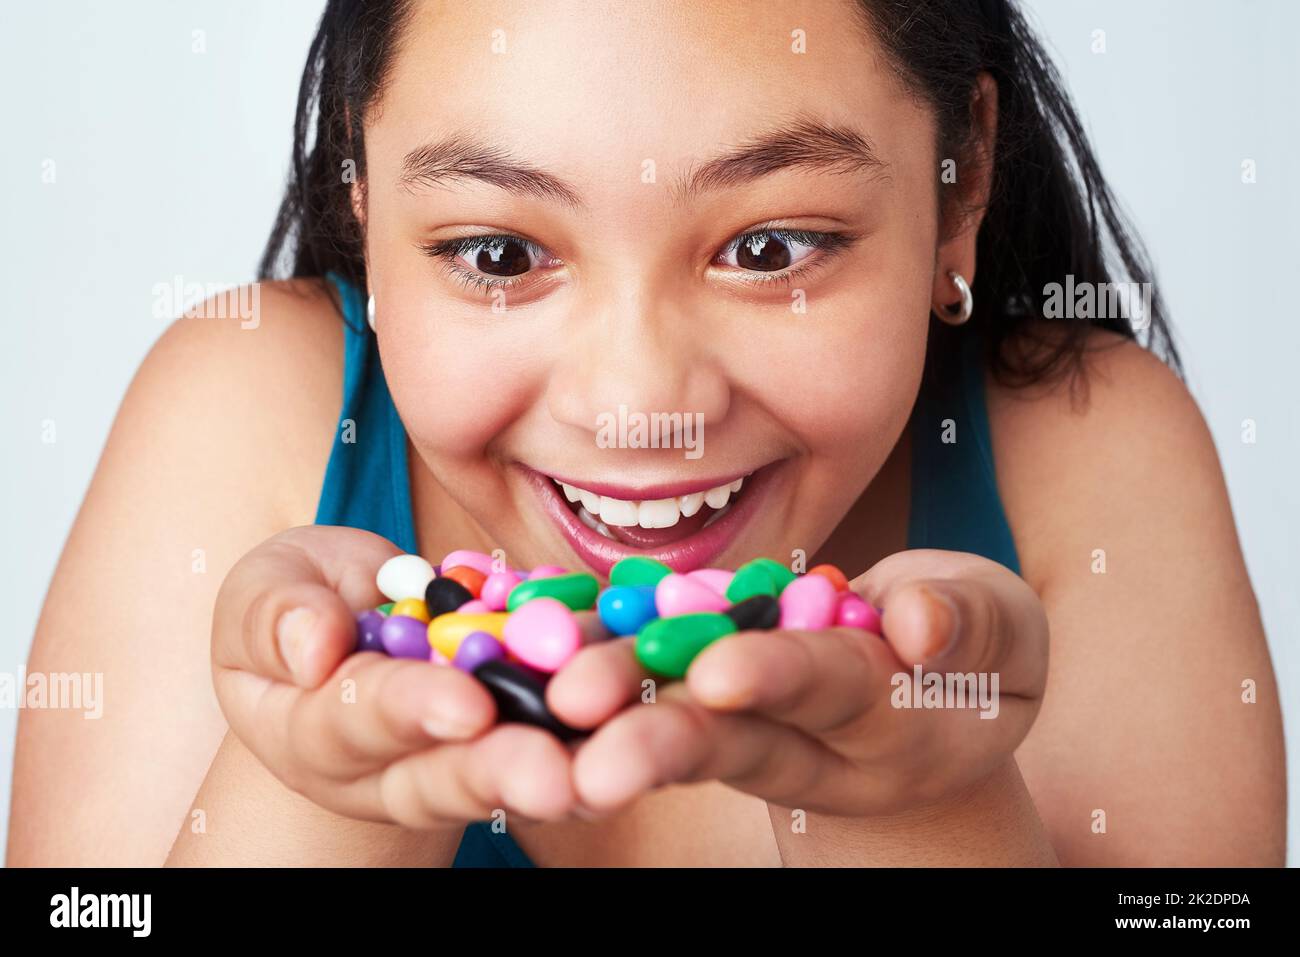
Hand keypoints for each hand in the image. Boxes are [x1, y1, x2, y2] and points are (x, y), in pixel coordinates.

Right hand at [211, 525, 579, 829]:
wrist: (356, 625)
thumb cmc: (303, 601)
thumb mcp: (267, 589)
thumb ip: (276, 616)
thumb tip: (315, 648)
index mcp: (312, 731)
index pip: (358, 724)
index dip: (411, 713)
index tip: (466, 706)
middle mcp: (387, 767)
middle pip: (442, 778)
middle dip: (500, 772)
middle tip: (555, 775)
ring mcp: (454, 760)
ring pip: (507, 776)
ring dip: (562, 770)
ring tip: (608, 770)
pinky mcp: (513, 737)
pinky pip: (557, 738)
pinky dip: (599, 728)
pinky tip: (640, 711)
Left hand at [549, 549, 1048, 816]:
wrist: (927, 707)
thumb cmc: (977, 657)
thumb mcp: (1004, 636)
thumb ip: (971, 625)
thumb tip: (916, 623)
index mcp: (884, 718)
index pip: (826, 692)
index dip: (776, 679)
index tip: (718, 674)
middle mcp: (804, 734)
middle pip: (730, 732)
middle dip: (659, 725)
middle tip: (582, 715)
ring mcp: (750, 721)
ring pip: (678, 722)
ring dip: (613, 712)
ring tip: (546, 703)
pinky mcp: (711, 700)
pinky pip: (654, 689)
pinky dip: (598, 668)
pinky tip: (536, 641)